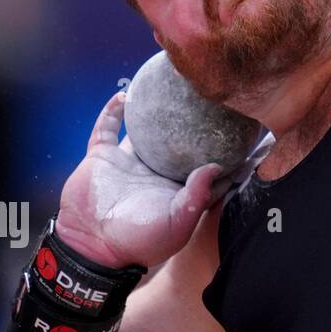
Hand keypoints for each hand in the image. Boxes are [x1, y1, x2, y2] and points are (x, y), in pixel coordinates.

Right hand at [55, 91, 239, 268]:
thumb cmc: (138, 242)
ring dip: (152, 110)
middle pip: (176, 140)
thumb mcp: (177, 223)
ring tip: (167, 85)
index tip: (239, 129)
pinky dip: (113, 110)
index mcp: (176, 186)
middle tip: (207, 96)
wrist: (91, 246)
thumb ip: (197, 196)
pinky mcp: (102, 157)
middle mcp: (154, 171)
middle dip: (190, 121)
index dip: (221, 148)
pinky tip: (126, 94)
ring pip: (143, 129)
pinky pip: (106, 127)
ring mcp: (127, 162)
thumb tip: (217, 166)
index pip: (203, 163)